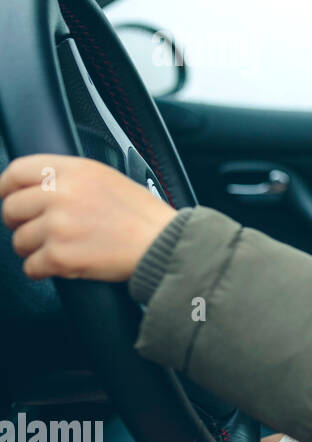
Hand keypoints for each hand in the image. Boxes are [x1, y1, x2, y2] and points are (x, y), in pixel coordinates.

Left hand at [0, 154, 178, 282]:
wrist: (164, 244)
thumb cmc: (143, 216)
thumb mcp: (107, 178)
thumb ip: (70, 178)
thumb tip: (36, 187)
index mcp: (75, 171)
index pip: (16, 172)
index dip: (6, 187)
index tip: (8, 197)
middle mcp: (62, 194)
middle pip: (12, 209)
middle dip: (22, 223)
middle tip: (41, 230)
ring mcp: (58, 226)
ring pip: (18, 241)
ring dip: (35, 249)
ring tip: (62, 249)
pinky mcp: (59, 256)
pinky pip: (30, 267)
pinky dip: (44, 270)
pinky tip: (66, 264)